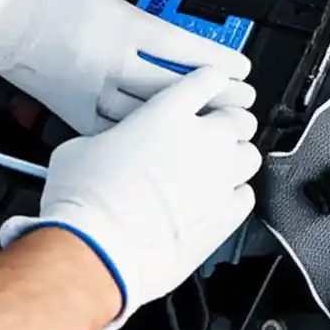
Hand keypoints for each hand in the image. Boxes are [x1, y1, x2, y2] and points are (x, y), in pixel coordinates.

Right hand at [0, 0, 253, 134]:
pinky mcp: (60, 106)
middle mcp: (104, 64)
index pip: (182, 49)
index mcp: (118, 25)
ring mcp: (81, 91)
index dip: (218, 62)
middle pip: (170, 91)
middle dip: (210, 101)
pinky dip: (128, 138)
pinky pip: (102, 130)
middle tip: (239, 107)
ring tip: (206, 130)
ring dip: (176, 126)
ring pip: (140, 119)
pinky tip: (149, 143)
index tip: (241, 70)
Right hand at [0, 67, 261, 329]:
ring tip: (218, 167)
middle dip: (229, 122)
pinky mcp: (225, 217)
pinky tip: (219, 200)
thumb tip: (105, 148)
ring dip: (236, 158)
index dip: (210, 79)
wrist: (97, 249)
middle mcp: (200, 140)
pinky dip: (235, 195)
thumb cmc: (83, 200)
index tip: (211, 83)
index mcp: (165, 113)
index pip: (206, 80)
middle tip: (214, 131)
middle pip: (238, 117)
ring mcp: (218, 179)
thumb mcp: (79, 149)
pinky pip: (245, 196)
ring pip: (249, 155)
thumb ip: (107, 140)